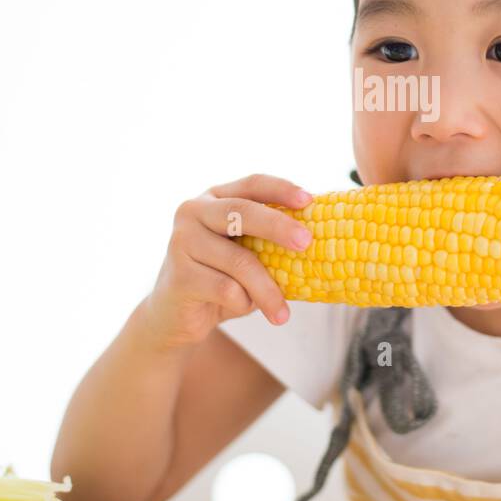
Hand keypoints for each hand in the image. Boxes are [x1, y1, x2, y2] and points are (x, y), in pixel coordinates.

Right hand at [139, 173, 313, 349]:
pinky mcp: (178, 275)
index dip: (281, 189)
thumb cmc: (222, 279)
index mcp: (215, 198)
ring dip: (268, 290)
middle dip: (278, 226)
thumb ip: (270, 243)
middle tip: (307, 243)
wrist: (175, 316)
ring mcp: (181, 241)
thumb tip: (325, 241)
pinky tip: (242, 307)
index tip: (309, 200)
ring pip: (240, 261)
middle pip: (242, 212)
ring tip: (282, 314)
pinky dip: (243, 302)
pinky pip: (226, 289)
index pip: (252, 184)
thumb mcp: (247, 254)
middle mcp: (193, 212)